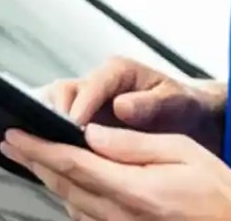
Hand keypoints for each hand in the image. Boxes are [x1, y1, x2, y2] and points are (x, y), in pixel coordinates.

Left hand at [1, 124, 230, 220]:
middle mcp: (120, 215)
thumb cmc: (215, 191)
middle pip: (64, 186)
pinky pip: (88, 217)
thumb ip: (132, 144)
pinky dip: (70, 198)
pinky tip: (66, 185)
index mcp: (133, 190)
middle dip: (34, 162)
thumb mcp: (180, 152)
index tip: (15, 134)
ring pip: (71, 204)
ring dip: (48, 179)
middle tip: (11, 142)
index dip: (39, 149)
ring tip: (31, 157)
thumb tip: (91, 134)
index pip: (73, 165)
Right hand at [43, 57, 225, 154]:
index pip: (91, 84)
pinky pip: (56, 127)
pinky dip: (50, 139)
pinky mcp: (81, 123)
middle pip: (62, 92)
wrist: (188, 118)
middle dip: (53, 113)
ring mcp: (86, 104)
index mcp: (118, 72)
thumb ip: (152, 102)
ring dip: (45, 126)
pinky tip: (49, 157)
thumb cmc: (182, 106)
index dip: (80, 105)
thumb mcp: (175, 100)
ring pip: (53, 107)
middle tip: (52, 137)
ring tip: (42, 147)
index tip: (75, 124)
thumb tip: (122, 106)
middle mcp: (97, 85)